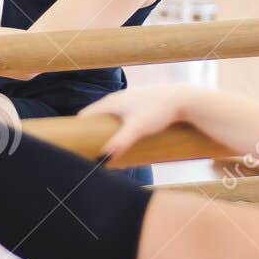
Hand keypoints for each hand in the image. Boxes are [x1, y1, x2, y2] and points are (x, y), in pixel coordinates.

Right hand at [78, 84, 196, 164]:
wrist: (182, 99)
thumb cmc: (158, 111)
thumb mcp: (137, 128)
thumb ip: (119, 143)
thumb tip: (103, 159)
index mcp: (110, 102)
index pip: (85, 116)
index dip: (78, 131)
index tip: (75, 147)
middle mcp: (116, 99)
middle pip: (96, 118)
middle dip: (92, 134)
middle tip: (91, 153)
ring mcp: (128, 101)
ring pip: (110, 118)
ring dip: (106, 132)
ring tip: (107, 150)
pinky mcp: (139, 105)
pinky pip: (122, 117)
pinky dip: (118, 128)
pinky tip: (124, 139)